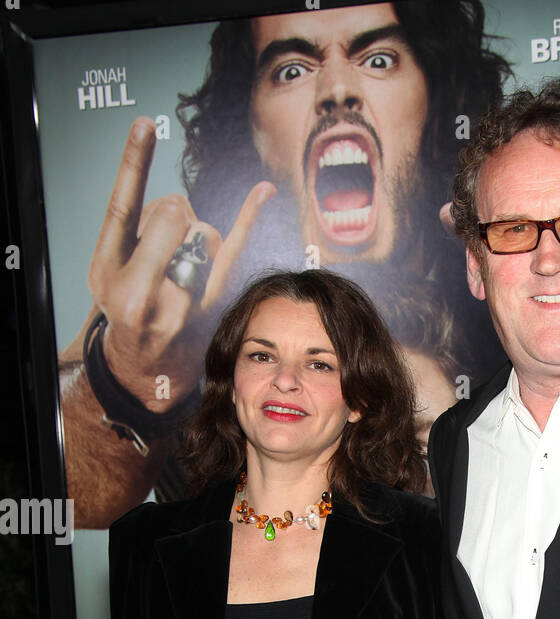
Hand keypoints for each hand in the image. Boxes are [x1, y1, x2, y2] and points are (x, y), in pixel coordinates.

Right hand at [87, 116, 275, 408]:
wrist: (144, 364)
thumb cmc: (126, 304)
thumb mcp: (108, 270)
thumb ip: (137, 231)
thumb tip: (181, 207)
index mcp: (108, 272)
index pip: (123, 206)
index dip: (134, 163)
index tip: (146, 125)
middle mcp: (143, 291)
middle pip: (172, 214)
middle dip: (171, 215)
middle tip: (162, 244)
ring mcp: (181, 303)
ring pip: (203, 231)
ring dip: (195, 236)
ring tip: (177, 267)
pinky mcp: (212, 306)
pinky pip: (234, 253)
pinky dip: (249, 219)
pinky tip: (263, 191)